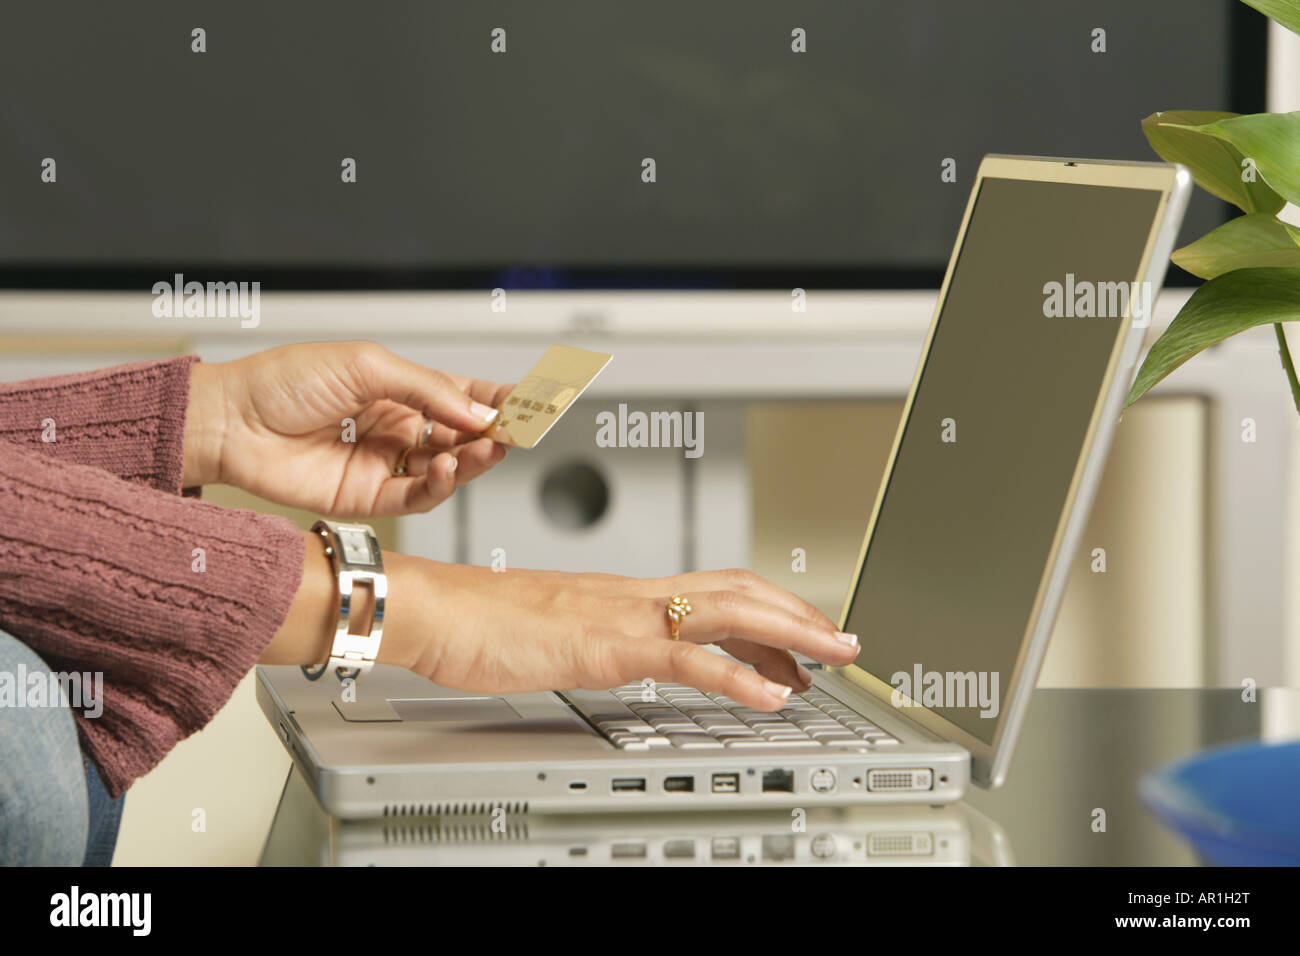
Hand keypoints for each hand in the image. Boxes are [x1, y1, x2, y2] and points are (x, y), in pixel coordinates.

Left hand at [184, 342, 510, 515]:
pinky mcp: (369, 497)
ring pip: (448, 470)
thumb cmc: (283, 381)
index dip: (499, 402)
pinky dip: (440, 487)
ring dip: (473, 461)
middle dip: (494, 434)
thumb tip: (478, 413)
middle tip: (518, 431)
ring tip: (485, 449)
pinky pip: (418, 498)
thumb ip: (429, 391)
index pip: (463, 398)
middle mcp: (398, 429)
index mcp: (401, 390)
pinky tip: (446, 469)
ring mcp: (385, 464)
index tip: (533, 402)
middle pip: (463, 437)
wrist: (231, 421)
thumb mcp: (368, 366)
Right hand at [387, 561, 860, 710]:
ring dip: (791, 634)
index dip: (770, 607)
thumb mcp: (557, 631)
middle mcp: (636, 596)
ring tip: (833, 658)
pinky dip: (737, 677)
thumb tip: (619, 651)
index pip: (717, 589)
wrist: (438, 610)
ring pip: (730, 612)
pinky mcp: (607, 646)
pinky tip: (770, 698)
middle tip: (843, 640)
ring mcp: (625, 617)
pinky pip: (687, 658)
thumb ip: (597, 637)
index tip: (802, 634)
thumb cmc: (481, 622)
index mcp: (627, 594)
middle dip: (800, 615)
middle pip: (740, 591)